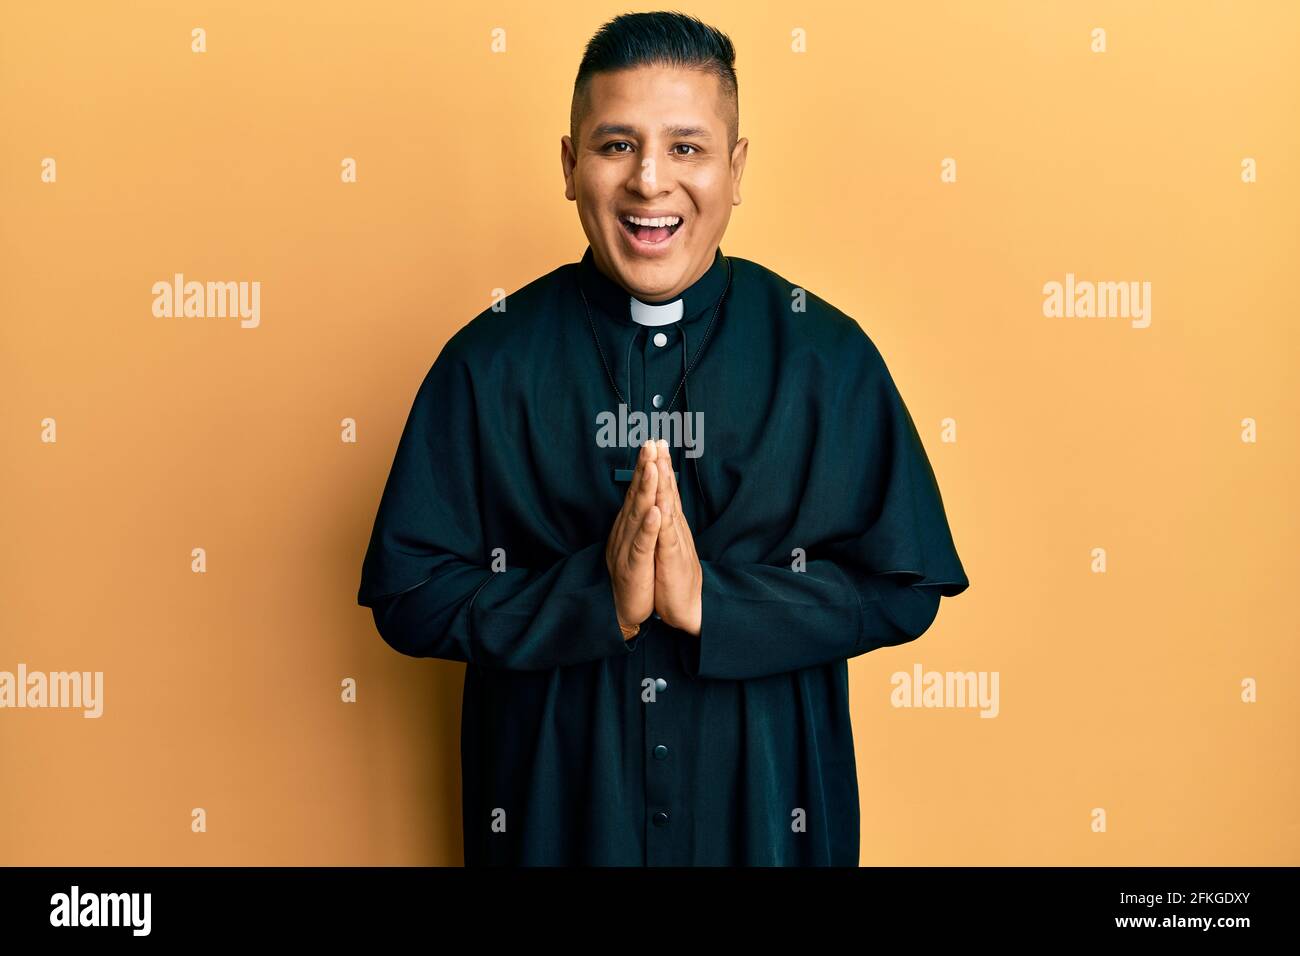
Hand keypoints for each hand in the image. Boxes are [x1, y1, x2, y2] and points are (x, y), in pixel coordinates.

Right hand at [605, 439, 660, 638]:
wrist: (626, 612)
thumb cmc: (636, 577)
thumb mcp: (640, 544)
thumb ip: (641, 520)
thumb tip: (646, 497)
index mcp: (629, 526)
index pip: (638, 491)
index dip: (645, 467)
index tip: (653, 443)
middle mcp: (625, 533)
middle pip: (636, 496)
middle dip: (644, 468)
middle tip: (650, 444)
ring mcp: (627, 549)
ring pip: (637, 515)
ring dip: (645, 491)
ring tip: (653, 468)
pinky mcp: (633, 567)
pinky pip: (642, 545)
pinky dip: (648, 528)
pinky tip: (655, 512)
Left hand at [651, 439, 702, 635]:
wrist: (688, 607)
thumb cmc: (674, 577)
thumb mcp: (666, 545)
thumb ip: (663, 525)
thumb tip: (659, 505)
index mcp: (670, 525)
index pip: (665, 491)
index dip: (660, 467)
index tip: (654, 444)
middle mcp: (675, 528)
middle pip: (669, 491)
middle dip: (662, 465)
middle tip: (656, 440)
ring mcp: (676, 542)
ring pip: (669, 508)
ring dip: (664, 484)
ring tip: (658, 461)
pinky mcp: (673, 559)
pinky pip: (667, 537)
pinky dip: (663, 521)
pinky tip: (660, 505)